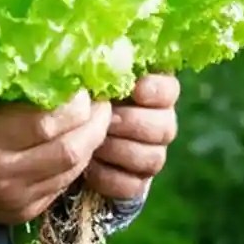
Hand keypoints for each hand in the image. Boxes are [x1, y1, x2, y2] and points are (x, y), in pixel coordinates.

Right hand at [0, 91, 112, 225]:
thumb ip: (4, 90)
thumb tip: (53, 64)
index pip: (48, 119)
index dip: (75, 99)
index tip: (81, 80)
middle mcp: (2, 174)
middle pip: (71, 147)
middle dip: (95, 120)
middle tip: (101, 98)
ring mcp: (14, 198)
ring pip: (73, 169)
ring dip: (90, 141)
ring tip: (92, 118)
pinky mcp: (21, 212)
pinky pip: (61, 185)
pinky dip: (73, 162)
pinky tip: (71, 142)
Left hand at [84, 74, 179, 200]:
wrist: (74, 138)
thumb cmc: (84, 98)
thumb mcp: (91, 81)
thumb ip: (99, 70)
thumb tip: (89, 58)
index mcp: (152, 93)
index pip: (170, 89)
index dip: (157, 91)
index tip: (137, 90)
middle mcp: (160, 124)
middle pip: (165, 127)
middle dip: (134, 123)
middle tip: (108, 120)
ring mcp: (151, 155)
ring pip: (152, 157)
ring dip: (119, 150)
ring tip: (95, 142)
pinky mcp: (136, 183)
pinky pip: (132, 185)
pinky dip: (109, 177)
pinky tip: (90, 166)